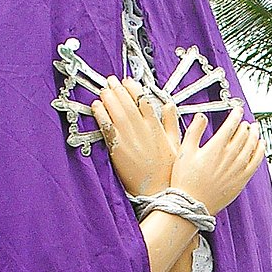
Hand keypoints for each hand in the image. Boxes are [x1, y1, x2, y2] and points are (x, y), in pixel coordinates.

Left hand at [91, 78, 174, 197]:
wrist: (156, 190)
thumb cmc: (168, 170)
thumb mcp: (176, 143)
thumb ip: (171, 122)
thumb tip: (168, 104)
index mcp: (156, 126)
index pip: (143, 100)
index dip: (134, 88)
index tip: (127, 81)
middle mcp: (142, 129)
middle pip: (127, 103)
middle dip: (117, 89)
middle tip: (110, 81)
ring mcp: (129, 138)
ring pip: (116, 111)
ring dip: (108, 98)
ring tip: (103, 90)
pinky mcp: (117, 148)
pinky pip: (107, 127)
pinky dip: (101, 114)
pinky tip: (96, 106)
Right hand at [171, 102, 263, 215]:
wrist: (191, 204)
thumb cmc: (185, 180)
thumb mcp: (184, 152)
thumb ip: (194, 131)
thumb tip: (201, 116)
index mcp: (215, 148)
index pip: (231, 125)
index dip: (236, 114)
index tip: (237, 110)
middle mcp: (229, 157)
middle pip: (243, 134)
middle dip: (245, 125)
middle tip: (245, 121)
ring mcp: (237, 169)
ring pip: (251, 146)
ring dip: (254, 135)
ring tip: (255, 129)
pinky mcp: (242, 180)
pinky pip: (256, 162)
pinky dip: (260, 151)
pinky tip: (261, 146)